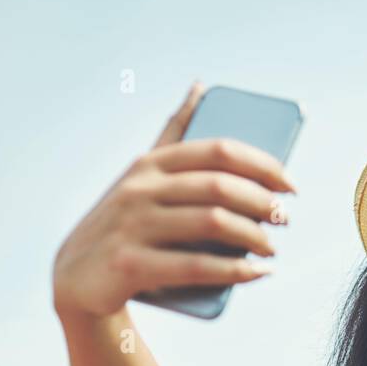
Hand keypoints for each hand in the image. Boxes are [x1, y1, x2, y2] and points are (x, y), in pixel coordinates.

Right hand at [52, 80, 296, 319]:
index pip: (218, 152)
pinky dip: (234, 272)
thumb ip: (173, 135)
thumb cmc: (125, 224)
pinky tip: (257, 274)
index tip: (290, 185)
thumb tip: (200, 87)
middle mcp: (141, 189)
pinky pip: (195, 266)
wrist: (77, 278)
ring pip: (211, 223)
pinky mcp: (130, 265)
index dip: (263, 166)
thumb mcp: (143, 175)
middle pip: (220, 187)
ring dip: (254, 237)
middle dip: (263, 203)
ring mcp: (133, 225)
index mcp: (151, 164)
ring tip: (273, 250)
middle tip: (285, 219)